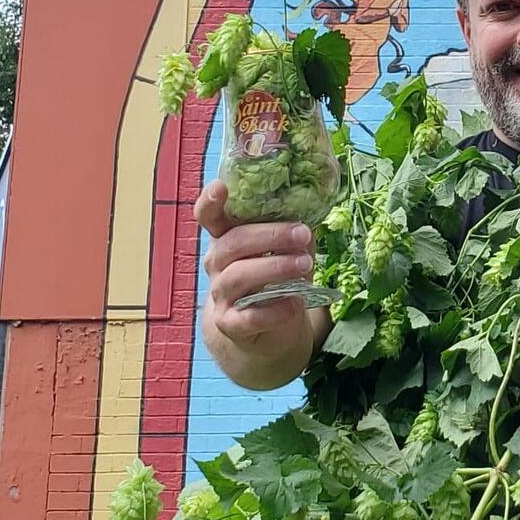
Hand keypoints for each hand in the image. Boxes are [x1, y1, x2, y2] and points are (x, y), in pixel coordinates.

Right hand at [196, 180, 314, 347]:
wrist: (264, 332)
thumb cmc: (273, 281)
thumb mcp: (281, 252)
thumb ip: (291, 234)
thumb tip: (310, 218)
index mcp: (227, 238)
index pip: (209, 216)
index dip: (210, 201)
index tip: (221, 187)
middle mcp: (217, 263)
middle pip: (233, 243)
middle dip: (271, 236)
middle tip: (303, 234)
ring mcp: (220, 294)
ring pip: (239, 276)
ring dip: (275, 268)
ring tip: (306, 266)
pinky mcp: (229, 323)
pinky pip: (249, 315)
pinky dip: (275, 309)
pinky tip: (296, 302)